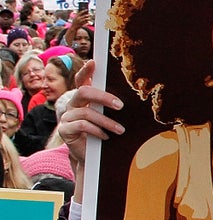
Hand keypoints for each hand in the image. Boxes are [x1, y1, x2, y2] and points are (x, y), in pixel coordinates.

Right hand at [57, 60, 124, 199]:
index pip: (81, 80)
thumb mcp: (111, 119)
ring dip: (106, 121)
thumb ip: (114, 107)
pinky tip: (105, 137)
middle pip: (83, 92)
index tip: (94, 62)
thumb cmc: (104, 134)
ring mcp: (67, 116)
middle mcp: (73, 104)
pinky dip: (96, 130)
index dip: (86, 71)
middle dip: (103, 97)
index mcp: (84, 99)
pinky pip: (81, 125)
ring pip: (86, 112)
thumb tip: (140, 95)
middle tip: (120, 105)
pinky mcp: (65, 130)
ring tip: (120, 130)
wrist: (91, 157)